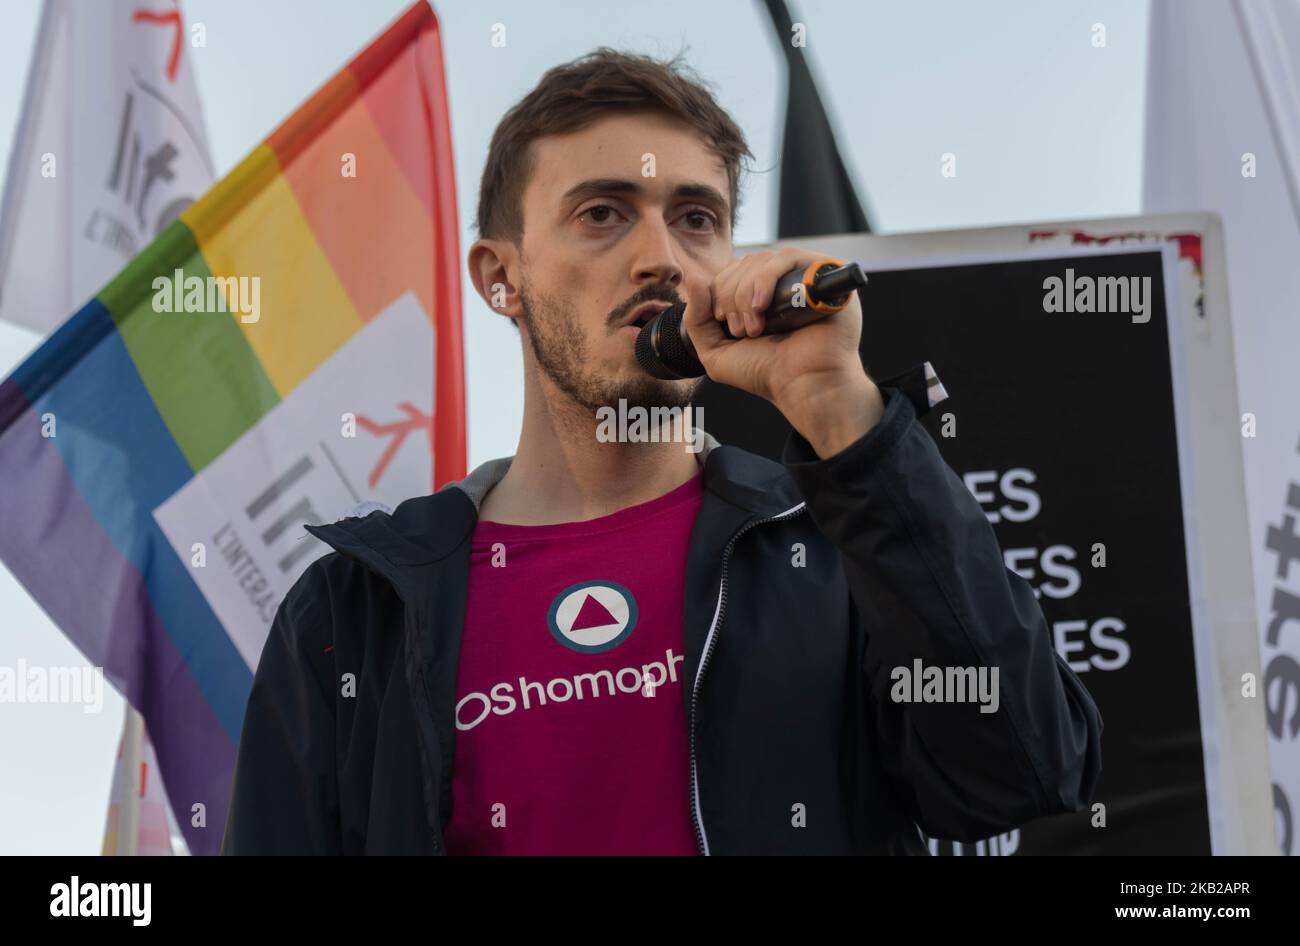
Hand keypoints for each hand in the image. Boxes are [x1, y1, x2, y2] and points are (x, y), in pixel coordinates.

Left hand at [683, 247, 884, 457]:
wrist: (803, 385)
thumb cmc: (765, 374)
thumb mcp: (716, 351)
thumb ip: (697, 317)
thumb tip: (692, 276)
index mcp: (760, 297)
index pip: (732, 271)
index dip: (720, 290)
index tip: (725, 323)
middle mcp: (782, 286)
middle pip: (746, 263)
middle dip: (732, 295)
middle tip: (741, 330)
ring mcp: (804, 279)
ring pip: (763, 259)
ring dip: (746, 293)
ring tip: (755, 327)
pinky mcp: (823, 276)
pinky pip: (789, 258)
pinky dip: (766, 279)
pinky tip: (762, 306)